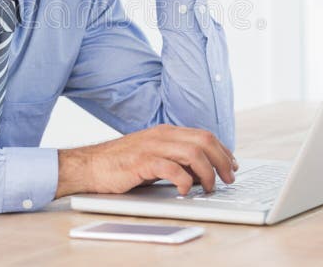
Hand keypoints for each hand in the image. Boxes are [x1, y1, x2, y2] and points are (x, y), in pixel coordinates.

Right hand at [55, 124, 238, 197]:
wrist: (90, 165)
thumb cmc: (121, 163)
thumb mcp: (154, 157)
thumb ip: (177, 160)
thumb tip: (202, 171)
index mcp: (167, 132)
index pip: (204, 136)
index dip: (223, 151)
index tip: (232, 165)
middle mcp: (162, 135)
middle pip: (204, 141)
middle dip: (222, 161)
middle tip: (228, 179)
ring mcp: (152, 147)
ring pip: (193, 153)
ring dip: (208, 173)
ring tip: (208, 188)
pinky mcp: (142, 162)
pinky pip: (172, 168)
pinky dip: (184, 181)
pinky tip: (185, 191)